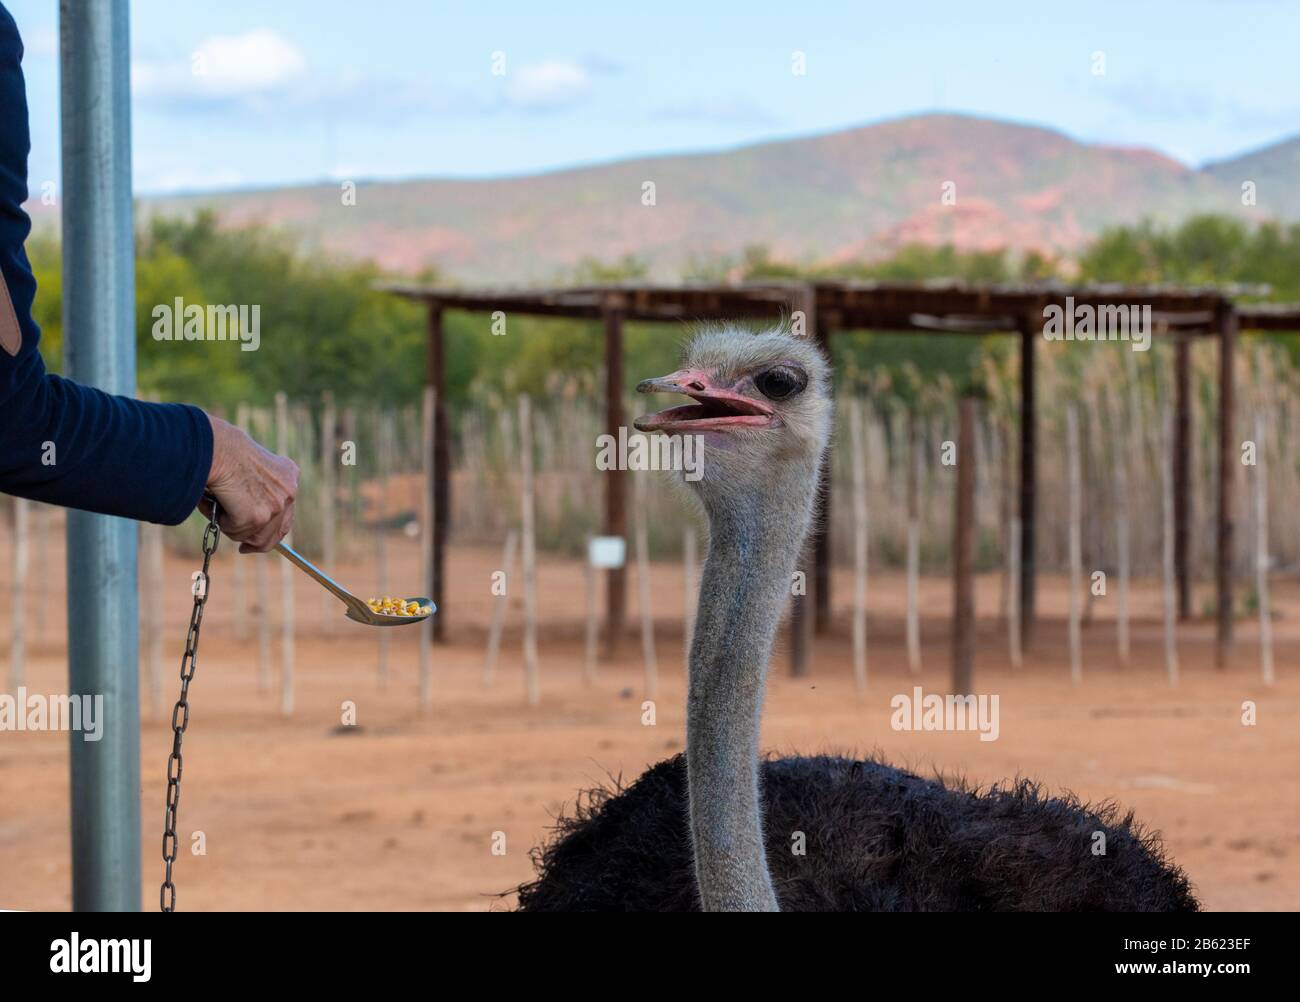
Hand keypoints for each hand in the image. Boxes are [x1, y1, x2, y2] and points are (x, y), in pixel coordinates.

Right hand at [202, 414, 299, 552]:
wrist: (217, 447)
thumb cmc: (224, 453)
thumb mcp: (251, 469)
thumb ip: (257, 491)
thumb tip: (248, 521)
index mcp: (289, 475)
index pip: (286, 512)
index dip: (272, 529)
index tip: (259, 538)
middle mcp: (289, 491)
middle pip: (277, 532)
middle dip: (258, 541)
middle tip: (244, 548)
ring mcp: (276, 506)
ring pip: (254, 535)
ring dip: (234, 528)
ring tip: (219, 506)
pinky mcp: (258, 517)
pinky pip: (236, 532)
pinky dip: (221, 522)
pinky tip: (217, 503)